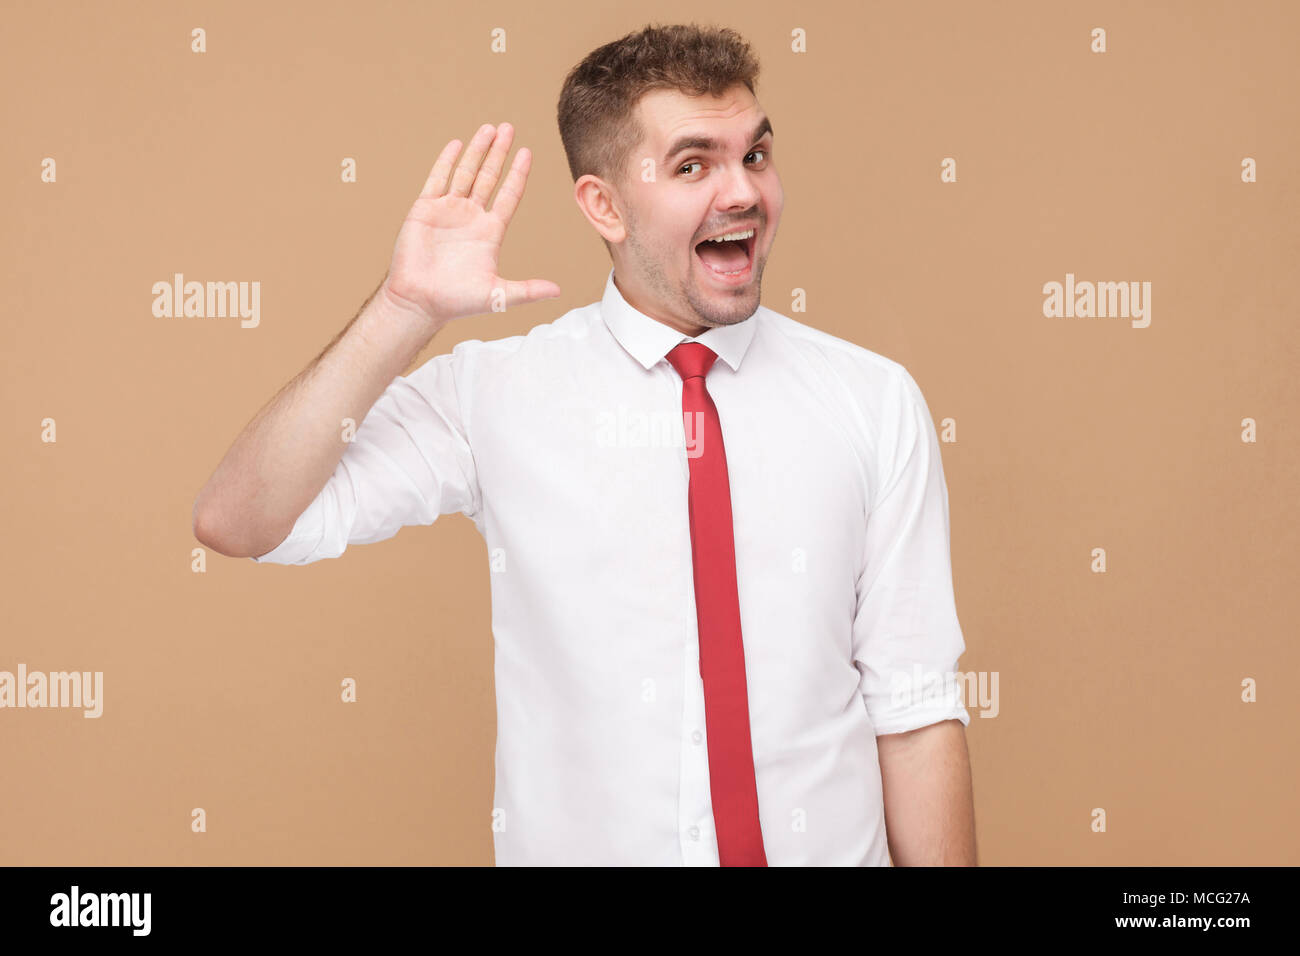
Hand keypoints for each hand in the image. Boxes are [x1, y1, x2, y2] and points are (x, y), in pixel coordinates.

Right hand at [380, 123, 560, 328]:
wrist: (419, 301)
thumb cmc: (457, 301)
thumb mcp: (498, 295)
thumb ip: (527, 290)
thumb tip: (558, 291)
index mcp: (490, 232)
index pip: (509, 195)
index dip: (518, 174)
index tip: (527, 153)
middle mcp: (471, 217)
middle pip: (489, 177)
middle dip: (499, 153)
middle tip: (509, 128)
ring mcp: (448, 210)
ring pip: (465, 173)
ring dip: (477, 151)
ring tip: (489, 129)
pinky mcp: (425, 209)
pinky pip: (437, 179)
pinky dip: (446, 161)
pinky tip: (456, 144)